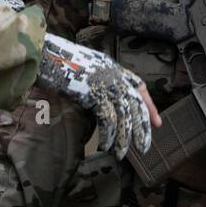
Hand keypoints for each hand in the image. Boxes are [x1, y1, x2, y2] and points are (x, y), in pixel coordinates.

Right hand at [35, 33, 160, 159]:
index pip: (140, 87)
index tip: (156, 123)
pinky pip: (108, 119)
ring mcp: (106, 84)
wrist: (49, 54)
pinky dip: (108, 135)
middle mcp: (115, 75)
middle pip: (136, 105)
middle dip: (142, 127)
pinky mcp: (95, 94)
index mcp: (114, 68)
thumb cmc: (62, 61)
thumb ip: (99, 80)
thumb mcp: (87, 67)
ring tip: (122, 153)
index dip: (149, 106)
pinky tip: (105, 145)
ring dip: (124, 138)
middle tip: (145, 146)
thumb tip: (103, 101)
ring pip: (123, 116)